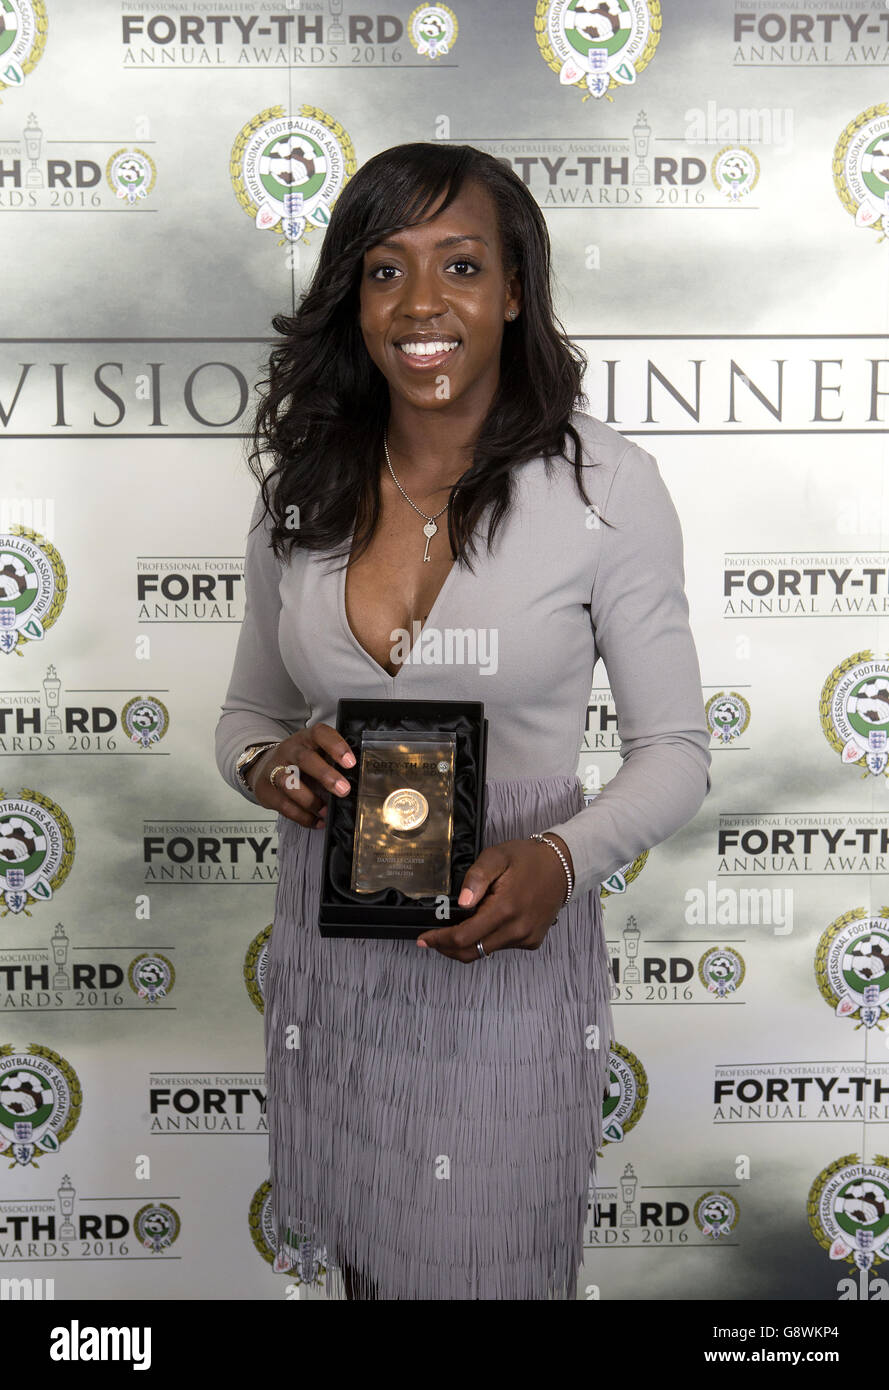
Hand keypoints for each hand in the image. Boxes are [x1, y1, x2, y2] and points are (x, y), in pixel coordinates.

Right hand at [246, 722, 354, 829]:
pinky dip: (303, 817)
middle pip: (305, 759)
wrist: (263, 766)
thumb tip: (357, 779)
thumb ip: (332, 760)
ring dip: (311, 800)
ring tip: (326, 811)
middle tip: (344, 790)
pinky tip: (317, 821)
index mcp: (305, 738)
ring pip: (290, 783)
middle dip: (326, 775)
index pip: (320, 734)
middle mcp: (289, 751)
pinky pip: (284, 806)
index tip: (350, 762)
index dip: (336, 746)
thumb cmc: (299, 761)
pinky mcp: (266, 790)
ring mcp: (275, 769)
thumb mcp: (314, 751)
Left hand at [416, 834, 573, 962]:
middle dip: (448, 948)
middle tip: (432, 940)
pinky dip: (487, 940)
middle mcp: (517, 929)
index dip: (440, 940)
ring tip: (459, 925)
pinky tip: (486, 922)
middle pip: (472, 952)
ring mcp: (526, 938)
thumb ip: (477, 878)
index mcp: (505, 909)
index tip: (424, 940)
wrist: (563, 866)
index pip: (464, 937)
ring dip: (468, 944)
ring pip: (486, 951)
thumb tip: (462, 902)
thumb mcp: (497, 857)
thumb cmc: (528, 859)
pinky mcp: (532, 941)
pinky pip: (501, 946)